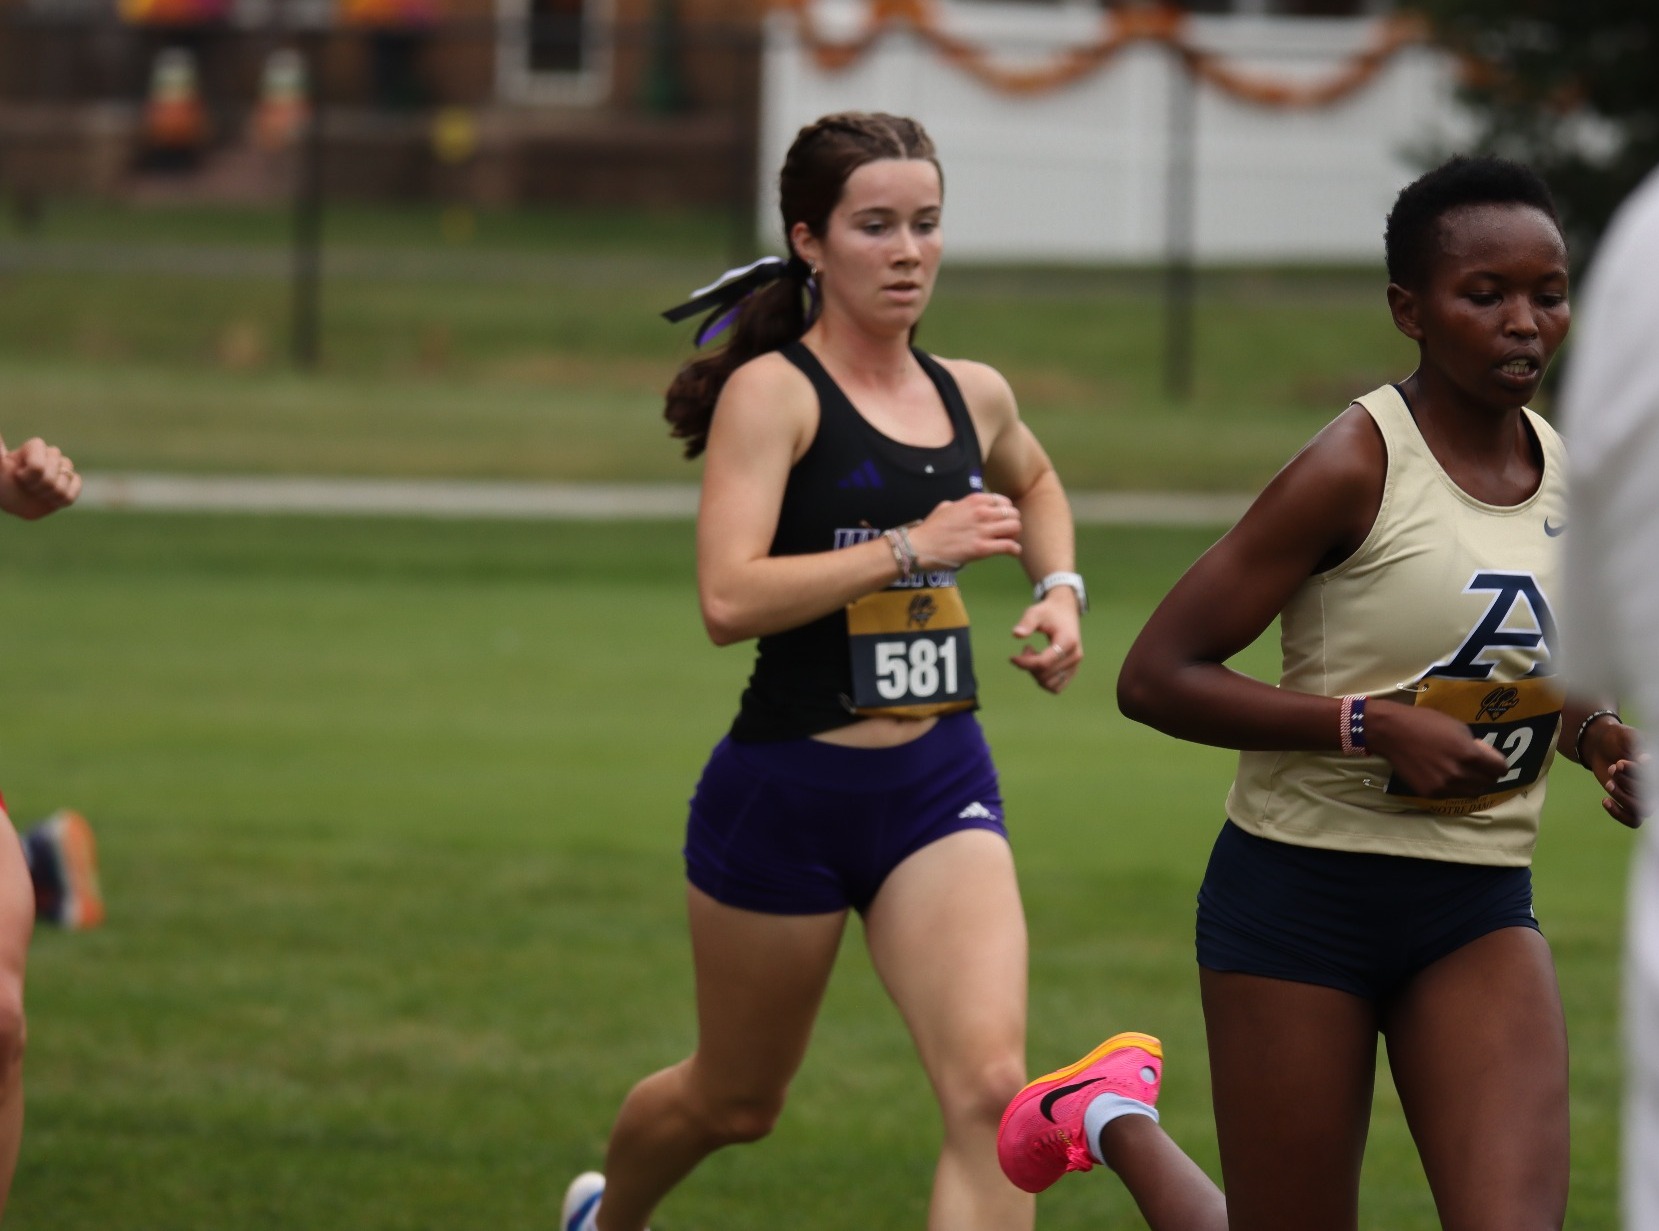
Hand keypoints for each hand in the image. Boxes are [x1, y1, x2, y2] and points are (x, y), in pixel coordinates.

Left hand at [0, 435, 79, 519]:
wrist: (10, 500)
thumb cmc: (1, 482)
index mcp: (33, 447)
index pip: (41, 463)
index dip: (30, 475)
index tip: (17, 477)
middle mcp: (50, 456)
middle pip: (57, 471)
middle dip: (40, 485)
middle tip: (27, 486)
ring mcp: (61, 471)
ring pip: (68, 479)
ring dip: (50, 493)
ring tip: (37, 493)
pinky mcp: (69, 485)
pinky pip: (76, 489)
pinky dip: (64, 497)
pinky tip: (50, 498)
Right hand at [906, 492, 1021, 568]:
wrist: (920, 546)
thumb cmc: (931, 528)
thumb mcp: (946, 507)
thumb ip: (962, 505)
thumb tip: (967, 509)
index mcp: (974, 500)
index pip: (1003, 501)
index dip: (1005, 512)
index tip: (1002, 520)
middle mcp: (982, 512)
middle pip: (1013, 514)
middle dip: (1012, 523)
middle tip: (1006, 533)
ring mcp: (983, 531)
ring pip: (1015, 528)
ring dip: (1014, 535)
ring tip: (1008, 541)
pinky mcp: (982, 549)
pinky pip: (1009, 546)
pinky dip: (1014, 550)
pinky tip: (1011, 553)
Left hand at [1009, 588, 1081, 694]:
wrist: (1065, 612)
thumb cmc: (1048, 612)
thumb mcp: (1035, 612)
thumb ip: (1026, 622)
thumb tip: (1016, 634)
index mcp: (1068, 641)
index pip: (1043, 663)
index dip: (1024, 663)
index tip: (1011, 657)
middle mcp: (1075, 656)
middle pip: (1044, 675)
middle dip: (1028, 665)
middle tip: (1026, 648)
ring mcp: (1075, 665)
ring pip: (1049, 684)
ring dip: (1035, 674)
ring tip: (1033, 656)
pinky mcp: (1072, 671)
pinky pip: (1055, 687)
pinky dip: (1043, 680)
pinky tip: (1040, 665)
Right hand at [1364, 698, 1507, 797]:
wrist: (1391, 732)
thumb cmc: (1425, 723)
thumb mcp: (1458, 727)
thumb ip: (1474, 745)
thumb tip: (1483, 758)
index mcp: (1469, 755)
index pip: (1500, 769)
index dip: (1497, 764)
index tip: (1491, 761)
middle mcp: (1459, 774)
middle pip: (1488, 783)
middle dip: (1485, 774)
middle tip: (1475, 766)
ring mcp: (1444, 786)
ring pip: (1472, 793)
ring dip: (1471, 784)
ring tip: (1460, 773)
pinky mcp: (1430, 793)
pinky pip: (1452, 795)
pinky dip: (1453, 788)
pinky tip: (1443, 776)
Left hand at [1581, 718, 1646, 827]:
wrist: (1603, 744)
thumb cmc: (1620, 739)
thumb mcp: (1629, 738)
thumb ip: (1637, 746)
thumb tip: (1645, 760)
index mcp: (1657, 769)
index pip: (1654, 780)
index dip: (1640, 774)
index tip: (1621, 762)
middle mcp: (1656, 786)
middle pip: (1650, 795)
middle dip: (1628, 781)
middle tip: (1614, 766)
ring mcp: (1646, 797)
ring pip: (1643, 810)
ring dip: (1623, 797)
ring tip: (1609, 782)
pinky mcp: (1632, 805)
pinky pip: (1634, 821)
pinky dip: (1619, 814)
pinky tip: (1605, 800)